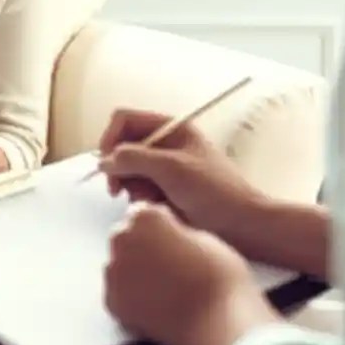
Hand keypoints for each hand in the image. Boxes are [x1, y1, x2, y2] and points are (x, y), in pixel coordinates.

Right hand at [97, 109, 267, 237]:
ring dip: (130, 186)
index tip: (106, 163)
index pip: (125, 120)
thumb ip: (133, 158)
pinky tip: (154, 208)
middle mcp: (165, 144)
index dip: (110, 138)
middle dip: (119, 168)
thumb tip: (102, 162)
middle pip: (122, 146)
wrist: (242, 224)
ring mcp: (164, 168)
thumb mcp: (171, 168)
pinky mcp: (165, 190)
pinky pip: (137, 189)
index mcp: (171, 128)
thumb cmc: (214, 191)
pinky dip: (139, 198)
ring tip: (147, 201)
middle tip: (117, 191)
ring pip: (127, 171)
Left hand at [104, 203, 279, 344]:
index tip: (173, 241)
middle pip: (126, 237)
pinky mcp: (112, 301)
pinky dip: (132, 297)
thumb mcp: (204, 236)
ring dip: (135, 272)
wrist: (218, 323)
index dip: (159, 227)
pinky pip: (118, 293)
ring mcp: (113, 271)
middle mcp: (122, 239)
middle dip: (142, 247)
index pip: (142, 213)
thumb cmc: (220, 277)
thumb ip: (175, 229)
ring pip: (120, 265)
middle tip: (170, 267)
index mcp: (145, 217)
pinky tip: (157, 305)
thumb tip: (168, 233)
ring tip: (165, 289)